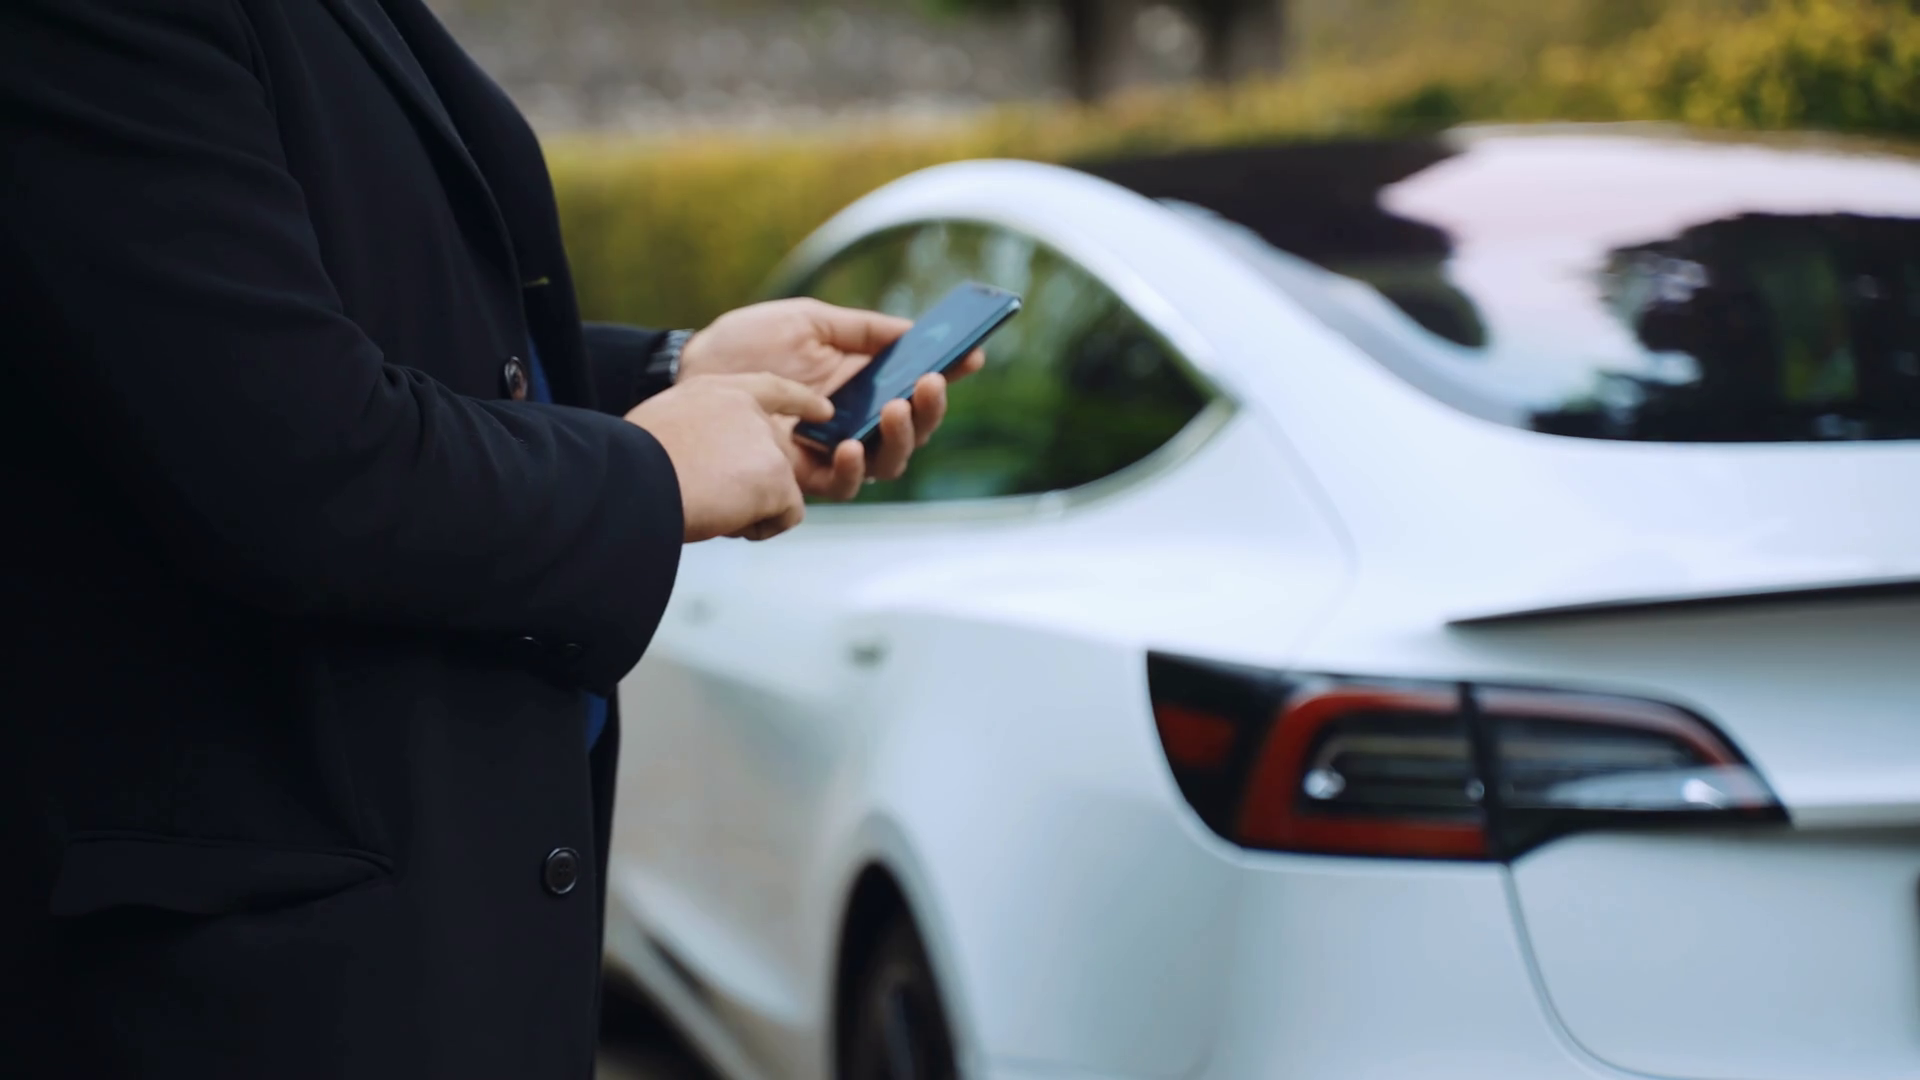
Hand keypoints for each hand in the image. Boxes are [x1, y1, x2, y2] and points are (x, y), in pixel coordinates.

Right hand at [625, 374, 832, 542]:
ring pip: (777, 490)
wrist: (631, 480)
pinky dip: (757, 527)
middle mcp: (749, 410)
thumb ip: (699, 434)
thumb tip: (703, 462)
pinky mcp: (778, 476)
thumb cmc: (630, 464)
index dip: (799, 400)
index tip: (823, 410)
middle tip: (709, 498)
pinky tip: (723, 517)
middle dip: (754, 485)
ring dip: (747, 509)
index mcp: (717, 391)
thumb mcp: (666, 427)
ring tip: (706, 504)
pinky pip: (785, 515)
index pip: (769, 389)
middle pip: (774, 456)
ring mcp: (767, 443)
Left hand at [680, 298, 986, 496]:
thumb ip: (861, 329)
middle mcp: (855, 421)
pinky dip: (851, 467)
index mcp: (862, 383)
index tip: (972, 354)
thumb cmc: (746, 344)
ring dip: (900, 438)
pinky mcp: (802, 477)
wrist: (689, 368)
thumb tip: (914, 330)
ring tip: (894, 408)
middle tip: (929, 381)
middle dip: (930, 408)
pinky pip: (842, 485)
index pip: (916, 384)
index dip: (949, 373)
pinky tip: (849, 444)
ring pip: (887, 462)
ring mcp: (831, 452)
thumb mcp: (809, 321)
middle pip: (912, 429)